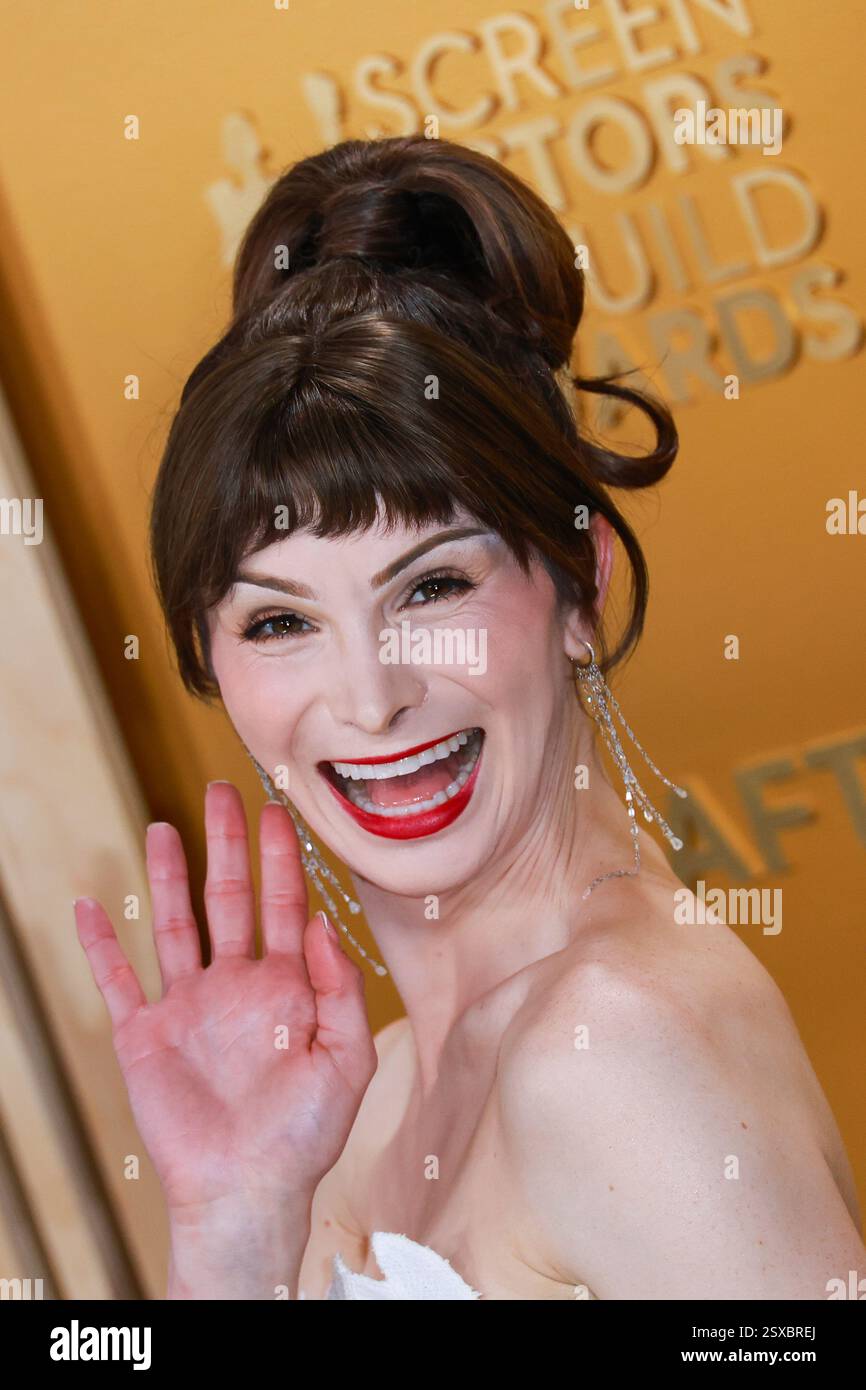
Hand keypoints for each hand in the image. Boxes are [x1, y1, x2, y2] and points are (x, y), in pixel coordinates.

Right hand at [75, 782, 377, 1218]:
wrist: (247, 1191)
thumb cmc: (304, 1134)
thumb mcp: (346, 1059)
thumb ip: (340, 989)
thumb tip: (322, 922)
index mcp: (284, 987)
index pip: (283, 905)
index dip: (280, 858)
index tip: (277, 811)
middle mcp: (233, 985)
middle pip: (227, 898)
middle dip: (225, 846)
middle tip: (221, 792)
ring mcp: (187, 1006)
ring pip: (173, 925)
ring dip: (166, 878)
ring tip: (163, 827)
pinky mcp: (144, 1035)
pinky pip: (117, 980)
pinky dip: (100, 945)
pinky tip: (90, 906)